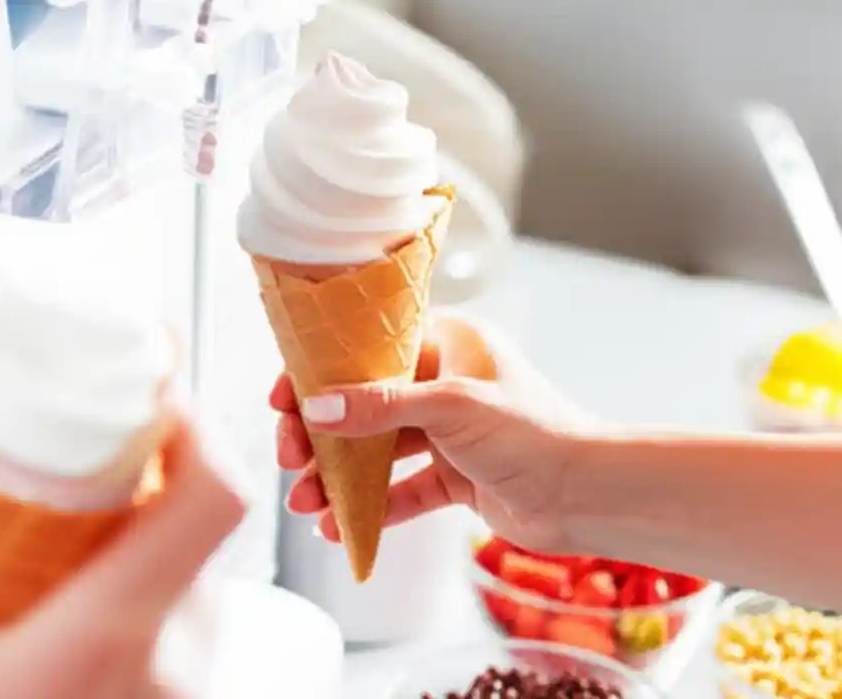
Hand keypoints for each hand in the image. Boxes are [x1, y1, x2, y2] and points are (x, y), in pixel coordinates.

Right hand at [0, 419, 243, 698]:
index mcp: (113, 629)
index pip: (216, 496)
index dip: (198, 426)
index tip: (150, 396)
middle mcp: (174, 658)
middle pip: (199, 529)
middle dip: (149, 483)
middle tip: (87, 460)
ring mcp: (189, 691)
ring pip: (189, 580)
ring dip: (141, 545)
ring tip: (66, 542)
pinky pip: (181, 627)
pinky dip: (139, 597)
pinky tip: (72, 611)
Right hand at [274, 315, 596, 553]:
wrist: (589, 496)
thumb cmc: (534, 432)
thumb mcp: (451, 408)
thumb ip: (379, 408)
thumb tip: (315, 408)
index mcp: (447, 343)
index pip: (367, 351)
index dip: (319, 373)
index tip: (283, 399)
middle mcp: (444, 382)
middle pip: (362, 403)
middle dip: (320, 434)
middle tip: (289, 458)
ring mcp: (449, 432)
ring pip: (377, 450)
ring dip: (338, 476)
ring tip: (302, 502)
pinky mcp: (455, 476)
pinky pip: (401, 490)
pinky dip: (370, 507)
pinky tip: (337, 527)